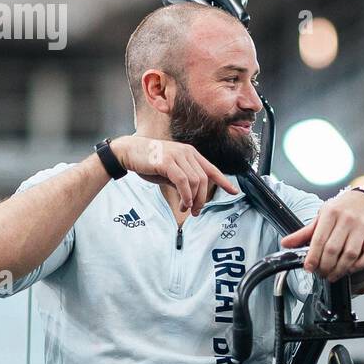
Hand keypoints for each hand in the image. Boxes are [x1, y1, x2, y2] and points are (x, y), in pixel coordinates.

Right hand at [111, 135, 238, 216]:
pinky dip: (186, 195)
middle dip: (203, 199)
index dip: (224, 181)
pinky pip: (183, 181)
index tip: (234, 192)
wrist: (128, 152)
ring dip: (193, 199)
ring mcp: (178, 155)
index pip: (212, 169)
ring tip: (186, 209)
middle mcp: (187, 152)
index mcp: (191, 154)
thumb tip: (191, 196)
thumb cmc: (148, 162)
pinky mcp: (168, 161)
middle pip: (205, 180)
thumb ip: (182, 179)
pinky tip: (183, 204)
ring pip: (196, 181)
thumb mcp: (170, 171)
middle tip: (197, 212)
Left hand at [281, 189, 363, 282]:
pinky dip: (359, 265)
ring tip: (333, 274)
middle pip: (334, 249)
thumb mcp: (321, 216)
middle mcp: (347, 220)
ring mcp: (362, 228)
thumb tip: (286, 243)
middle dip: (325, 266)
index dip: (313, 257)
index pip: (319, 239)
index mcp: (331, 214)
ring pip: (351, 254)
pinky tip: (350, 268)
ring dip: (340, 269)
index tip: (309, 267)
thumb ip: (304, 232)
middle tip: (321, 273)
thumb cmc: (341, 209)